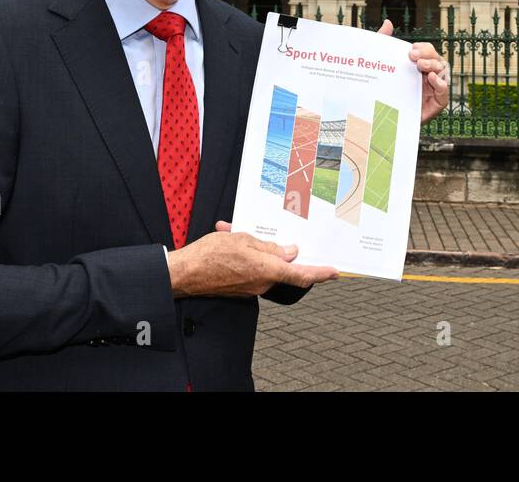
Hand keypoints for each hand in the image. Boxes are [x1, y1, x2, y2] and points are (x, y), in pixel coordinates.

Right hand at [165, 221, 338, 298]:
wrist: (183, 274)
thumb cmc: (210, 255)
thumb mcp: (243, 240)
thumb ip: (269, 247)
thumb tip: (290, 253)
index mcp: (267, 270)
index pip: (301, 274)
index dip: (320, 273)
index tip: (335, 272)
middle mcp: (262, 282)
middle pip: (281, 267)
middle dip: (279, 250)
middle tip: (276, 235)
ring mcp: (250, 287)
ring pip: (263, 264)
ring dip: (255, 248)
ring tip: (237, 230)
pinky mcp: (239, 287)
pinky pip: (248, 268)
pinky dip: (243, 253)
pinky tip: (228, 237)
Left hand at [376, 18, 449, 123]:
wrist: (375, 119)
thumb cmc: (379, 89)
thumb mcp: (380, 64)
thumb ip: (383, 42)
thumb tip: (388, 22)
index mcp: (417, 66)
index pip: (427, 51)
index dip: (423, 48)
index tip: (411, 49)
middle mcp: (426, 77)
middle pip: (436, 59)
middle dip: (428, 55)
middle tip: (413, 55)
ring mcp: (432, 90)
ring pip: (442, 73)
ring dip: (434, 66)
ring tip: (421, 66)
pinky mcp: (434, 105)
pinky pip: (444, 94)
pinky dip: (441, 84)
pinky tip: (432, 79)